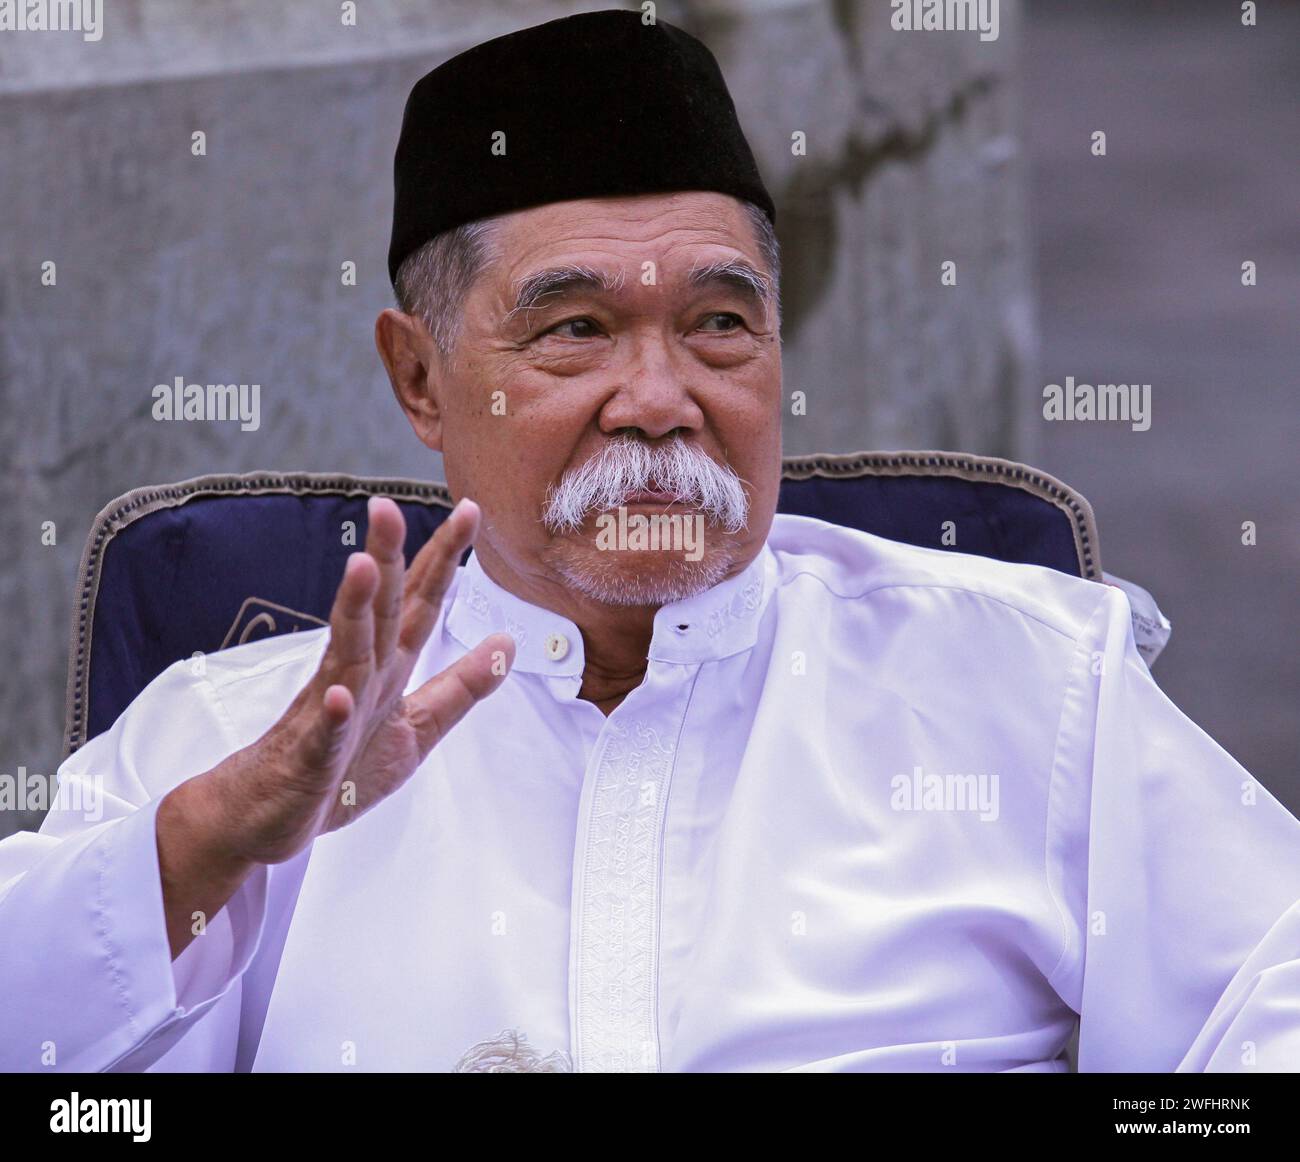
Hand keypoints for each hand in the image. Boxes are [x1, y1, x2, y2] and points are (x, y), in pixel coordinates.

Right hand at [199, 495, 513, 865]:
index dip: (444, 559)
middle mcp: (357, 677)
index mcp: (387, 668)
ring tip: (363, 567)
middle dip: (384, 557)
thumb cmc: (338, 768)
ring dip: (353, 611)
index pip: (420, 604)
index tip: (469, 510)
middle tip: (387, 506)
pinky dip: (333, 715)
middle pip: (376, 611)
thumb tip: (508, 642)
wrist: (266, 816)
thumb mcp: (418, 727)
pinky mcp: (307, 758)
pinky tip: (341, 695)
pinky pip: (321, 735)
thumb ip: (461, 686)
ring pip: (343, 654)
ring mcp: (328, 713)